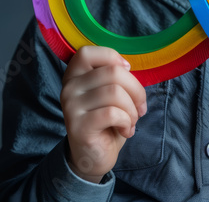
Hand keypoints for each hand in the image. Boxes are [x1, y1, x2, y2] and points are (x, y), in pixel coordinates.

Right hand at [60, 45, 146, 182]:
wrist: (94, 156)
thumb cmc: (107, 121)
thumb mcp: (111, 92)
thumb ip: (113, 76)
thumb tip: (126, 66)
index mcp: (74, 75)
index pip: (88, 52)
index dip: (113, 58)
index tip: (126, 72)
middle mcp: (68, 87)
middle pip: (113, 72)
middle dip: (136, 90)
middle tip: (140, 107)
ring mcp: (70, 106)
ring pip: (115, 92)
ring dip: (132, 109)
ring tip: (131, 120)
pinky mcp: (77, 126)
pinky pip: (112, 113)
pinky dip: (127, 122)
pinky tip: (125, 130)